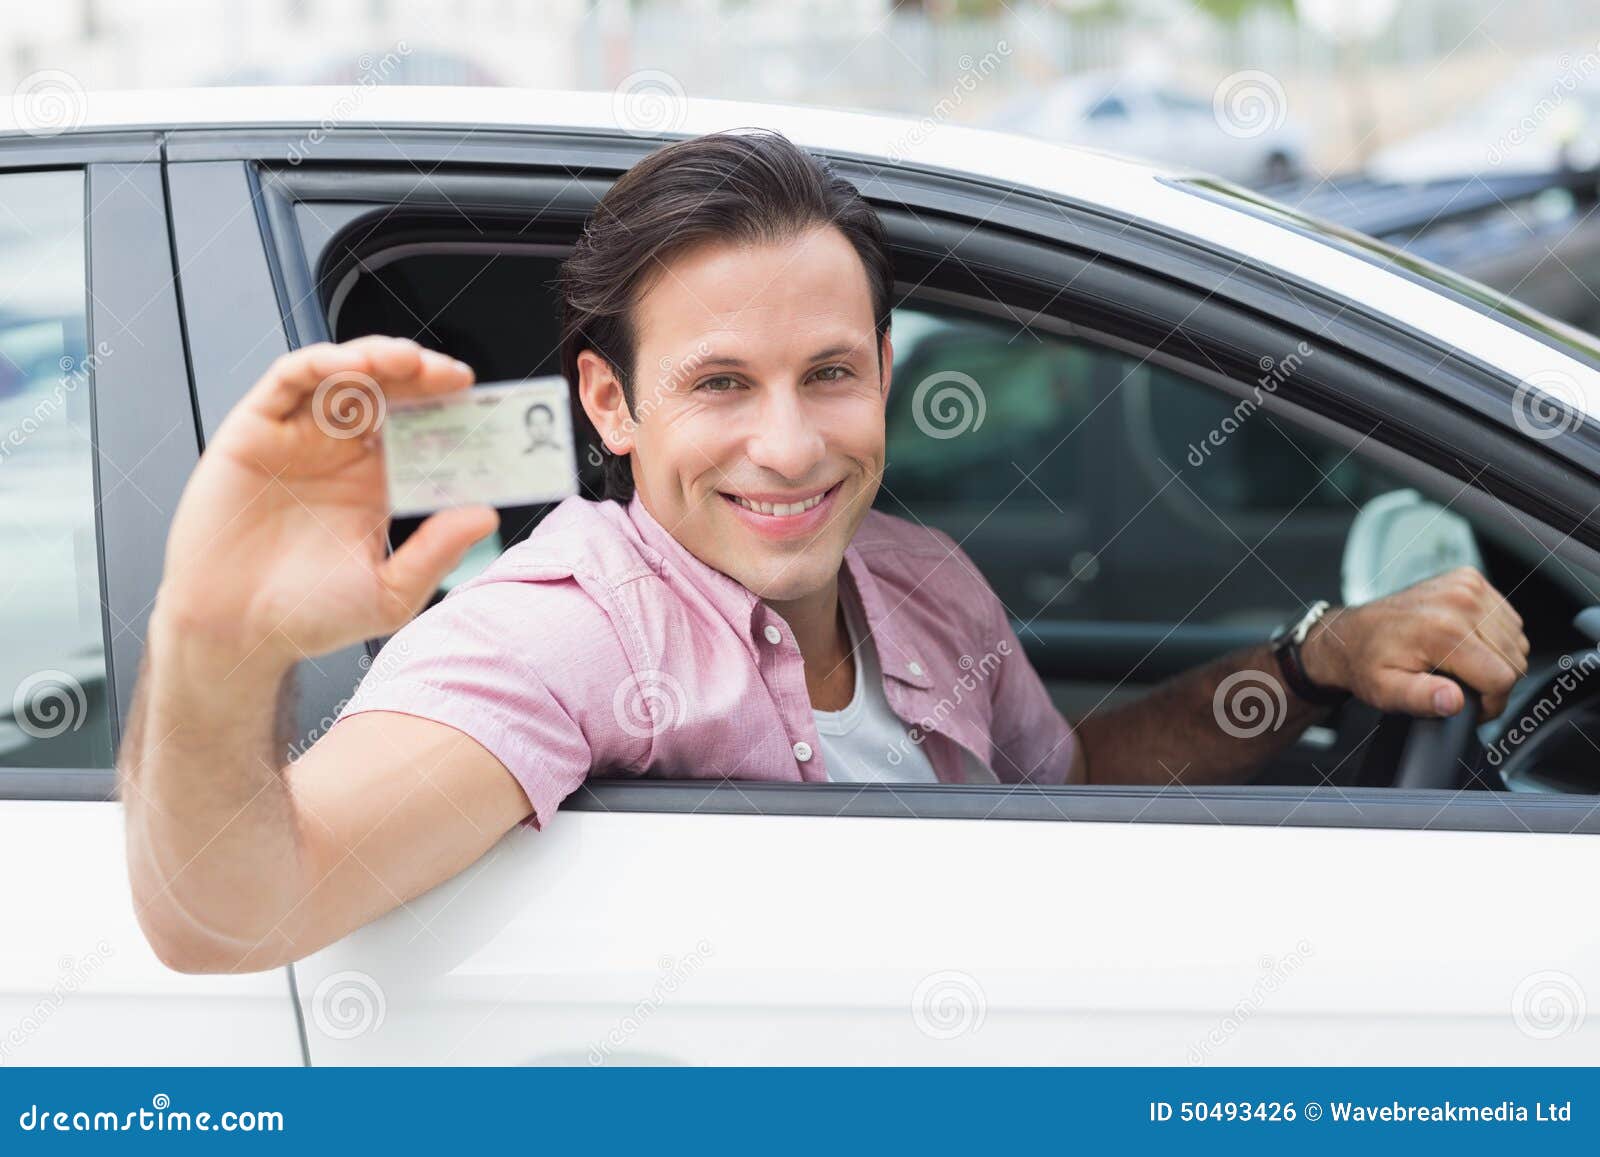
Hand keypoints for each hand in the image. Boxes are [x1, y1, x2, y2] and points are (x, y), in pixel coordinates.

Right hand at [155, 337, 498, 667]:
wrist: (235, 634)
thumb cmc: (306, 616)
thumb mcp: (389, 593)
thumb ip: (437, 553)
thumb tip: (487, 515)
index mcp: (376, 483)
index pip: (421, 431)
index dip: (449, 414)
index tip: (482, 408)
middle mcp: (339, 453)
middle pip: (388, 393)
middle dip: (422, 376)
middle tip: (451, 377)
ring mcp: (298, 437)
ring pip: (343, 376)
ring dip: (378, 357)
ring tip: (409, 362)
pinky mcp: (254, 430)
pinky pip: (289, 380)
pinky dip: (322, 362)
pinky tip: (352, 364)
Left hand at [1300, 568, 1528, 717]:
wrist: (1351, 633)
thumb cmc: (1367, 662)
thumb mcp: (1386, 691)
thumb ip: (1421, 699)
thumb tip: (1453, 701)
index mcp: (1443, 629)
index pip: (1503, 677)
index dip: (1489, 702)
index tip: (1465, 704)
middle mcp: (1460, 601)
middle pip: (1513, 660)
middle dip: (1492, 682)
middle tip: (1457, 686)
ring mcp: (1466, 586)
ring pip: (1516, 641)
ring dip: (1495, 659)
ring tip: (1458, 664)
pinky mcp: (1470, 579)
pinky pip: (1507, 620)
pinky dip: (1494, 637)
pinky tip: (1464, 643)